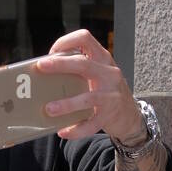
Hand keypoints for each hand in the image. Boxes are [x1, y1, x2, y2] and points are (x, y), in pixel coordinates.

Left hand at [36, 30, 147, 144]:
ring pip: (87, 98)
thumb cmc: (106, 92)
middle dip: (60, 64)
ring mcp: (111, 95)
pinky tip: (63, 131)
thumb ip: (79, 70)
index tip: (51, 52)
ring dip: (66, 104)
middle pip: (83, 64)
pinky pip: (91, 124)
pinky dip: (76, 129)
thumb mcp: (98, 74)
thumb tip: (46, 75)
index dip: (67, 41)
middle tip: (41, 68)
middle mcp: (109, 73)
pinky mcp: (109, 115)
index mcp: (103, 59)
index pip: (86, 38)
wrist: (130, 115)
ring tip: (49, 109)